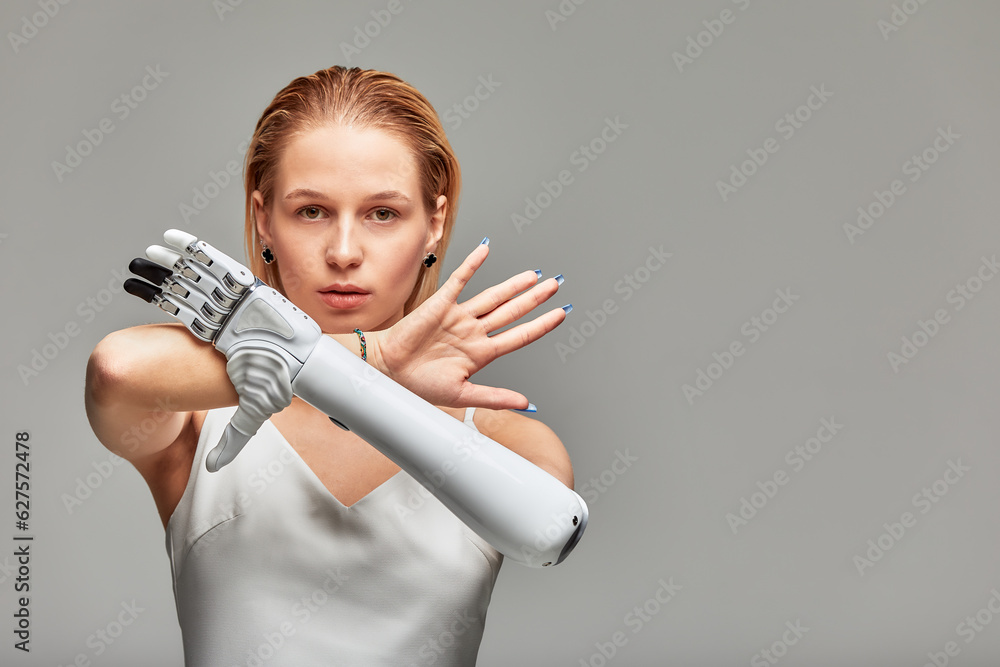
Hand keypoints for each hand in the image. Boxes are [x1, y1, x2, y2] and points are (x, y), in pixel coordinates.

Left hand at [124, 228, 316, 469]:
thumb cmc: (284, 385)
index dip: (162, 298)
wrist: (309, 369)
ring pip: (199, 277)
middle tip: (137, 261)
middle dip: (161, 275)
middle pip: (187, 290)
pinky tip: (176, 239)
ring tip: (149, 249)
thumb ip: (232, 439)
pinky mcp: (253, 289)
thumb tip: (213, 467)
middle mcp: (227, 315)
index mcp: (221, 337)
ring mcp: (239, 301)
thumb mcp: (251, 414)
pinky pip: (222, 267)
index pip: (185, 312)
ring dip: (173, 261)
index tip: (138, 286)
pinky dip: (199, 252)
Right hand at [371, 240, 567, 409]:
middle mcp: (474, 332)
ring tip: (534, 274)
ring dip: (514, 284)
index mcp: (482, 353)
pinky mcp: (441, 304)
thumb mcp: (462, 395)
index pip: (520, 335)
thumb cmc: (420, 385)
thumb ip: (495, 397)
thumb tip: (526, 404)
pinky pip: (460, 280)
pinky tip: (486, 249)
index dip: (542, 325)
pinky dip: (473, 264)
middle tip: (556, 285)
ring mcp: (459, 317)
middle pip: (512, 311)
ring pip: (493, 296)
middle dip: (535, 299)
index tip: (561, 314)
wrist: (389, 373)